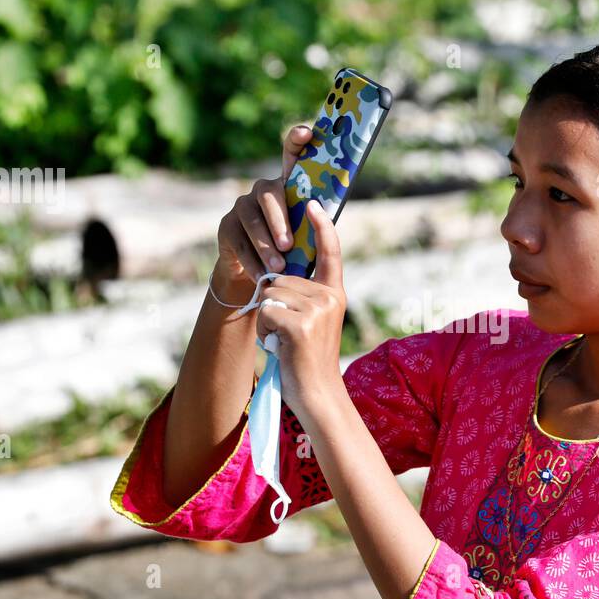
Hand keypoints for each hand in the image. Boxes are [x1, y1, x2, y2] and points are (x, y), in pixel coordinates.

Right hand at [216, 123, 314, 289]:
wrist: (258, 272)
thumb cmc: (293, 251)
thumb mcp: (308, 236)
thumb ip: (314, 223)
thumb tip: (323, 218)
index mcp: (288, 186)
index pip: (292, 156)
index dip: (298, 140)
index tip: (307, 132)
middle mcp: (263, 190)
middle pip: (270, 195)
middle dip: (279, 221)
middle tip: (289, 246)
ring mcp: (242, 206)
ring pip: (252, 221)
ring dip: (265, 246)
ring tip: (278, 267)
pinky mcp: (227, 226)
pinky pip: (239, 243)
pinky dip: (251, 261)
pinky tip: (261, 275)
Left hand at [251, 197, 347, 417]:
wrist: (317, 395)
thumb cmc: (308, 361)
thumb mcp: (313, 323)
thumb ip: (305, 297)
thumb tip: (276, 278)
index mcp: (335, 294)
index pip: (330, 252)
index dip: (321, 227)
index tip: (314, 203)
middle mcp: (330, 297)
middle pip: (280, 278)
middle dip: (272, 304)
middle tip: (285, 334)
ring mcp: (316, 309)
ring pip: (270, 293)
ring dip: (266, 318)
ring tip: (283, 341)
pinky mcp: (300, 323)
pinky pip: (266, 311)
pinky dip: (264, 330)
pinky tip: (279, 346)